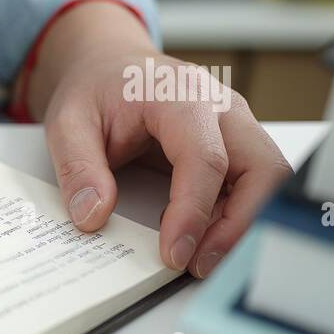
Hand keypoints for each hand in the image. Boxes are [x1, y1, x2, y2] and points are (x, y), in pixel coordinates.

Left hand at [26, 2, 291, 277]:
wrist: (110, 67)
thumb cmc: (95, 89)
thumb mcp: (67, 122)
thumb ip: (78, 167)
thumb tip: (93, 216)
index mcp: (183, 95)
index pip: (207, 159)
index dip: (194, 213)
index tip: (174, 254)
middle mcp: (223, 108)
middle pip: (262, 170)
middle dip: (238, 225)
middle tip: (198, 265)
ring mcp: (236, 127)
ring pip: (267, 181)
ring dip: (240, 225)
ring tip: (199, 260)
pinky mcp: (236, 146)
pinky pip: (251, 186)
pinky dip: (234, 217)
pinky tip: (201, 240)